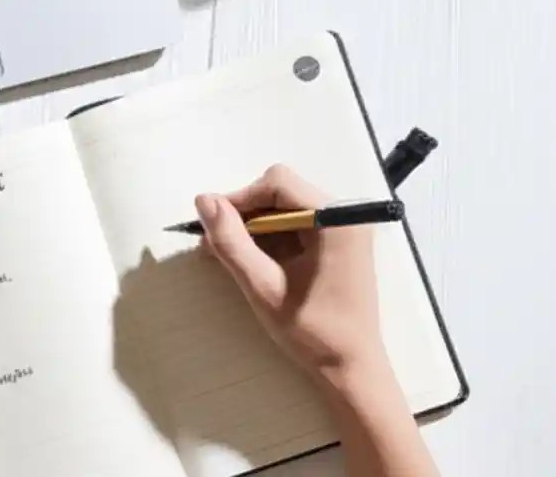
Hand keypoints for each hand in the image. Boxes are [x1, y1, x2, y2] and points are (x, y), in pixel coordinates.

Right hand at [195, 165, 386, 386]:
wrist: (351, 370)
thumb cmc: (312, 332)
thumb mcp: (264, 287)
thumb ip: (232, 242)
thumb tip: (204, 201)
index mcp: (336, 221)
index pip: (279, 184)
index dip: (240, 198)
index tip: (212, 224)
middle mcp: (345, 216)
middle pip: (283, 193)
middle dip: (245, 214)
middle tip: (215, 244)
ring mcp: (345, 230)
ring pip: (287, 209)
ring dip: (255, 228)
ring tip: (228, 255)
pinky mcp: (340, 245)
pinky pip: (298, 227)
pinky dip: (272, 239)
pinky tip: (252, 261)